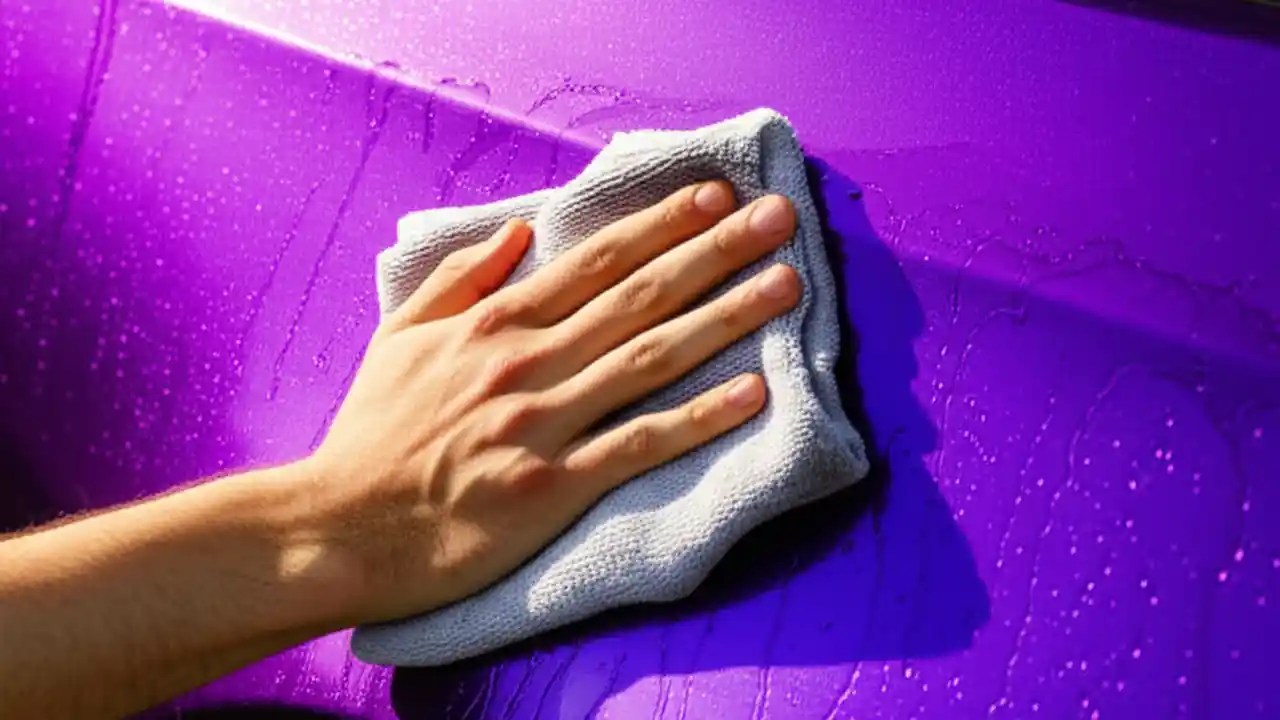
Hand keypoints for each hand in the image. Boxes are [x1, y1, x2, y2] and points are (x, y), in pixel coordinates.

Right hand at [304, 182, 799, 624]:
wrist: (343, 530)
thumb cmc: (373, 435)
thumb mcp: (399, 337)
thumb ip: (458, 279)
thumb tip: (516, 231)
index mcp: (491, 324)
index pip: (593, 261)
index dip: (659, 225)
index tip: (713, 196)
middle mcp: (526, 363)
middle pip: (638, 296)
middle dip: (714, 251)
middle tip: (777, 219)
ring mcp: (544, 424)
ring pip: (651, 358)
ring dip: (725, 317)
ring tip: (786, 286)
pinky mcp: (555, 488)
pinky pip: (641, 444)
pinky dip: (699, 417)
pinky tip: (753, 392)